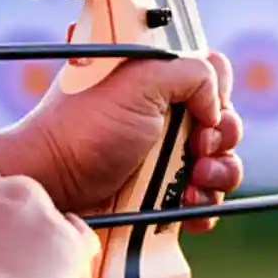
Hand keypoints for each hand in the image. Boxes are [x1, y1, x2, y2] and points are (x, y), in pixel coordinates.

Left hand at [17, 51, 243, 231]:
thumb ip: (192, 74)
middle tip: (198, 147)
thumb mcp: (140, 80)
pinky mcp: (164, 194)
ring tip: (195, 179)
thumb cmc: (84, 128)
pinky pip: (206, 198)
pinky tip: (190, 204)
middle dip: (222, 136)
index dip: (217, 91)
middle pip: (224, 119)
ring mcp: (166, 156)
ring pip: (222, 161)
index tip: (204, 110)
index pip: (212, 73)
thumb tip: (214, 107)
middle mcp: (165, 114)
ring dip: (220, 171)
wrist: (52, 185)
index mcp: (158, 78)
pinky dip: (205, 202)